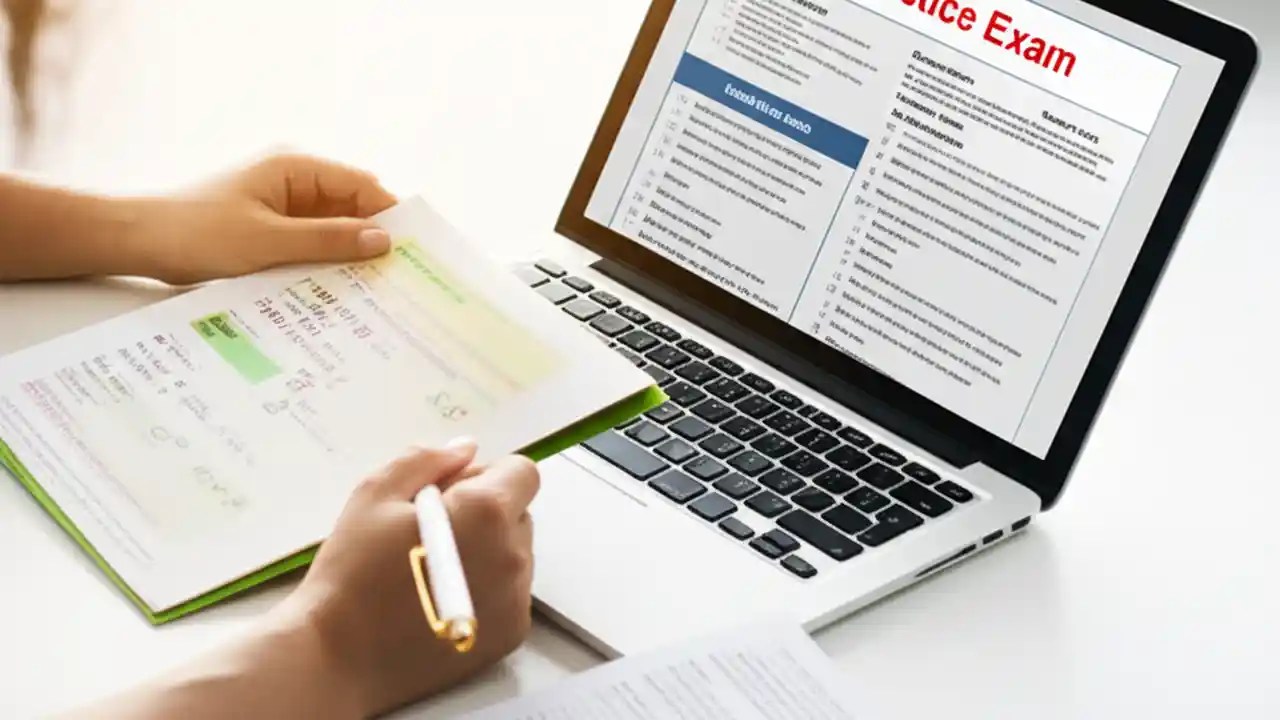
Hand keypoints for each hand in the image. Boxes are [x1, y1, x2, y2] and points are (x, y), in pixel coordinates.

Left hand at [125, 153, 397, 284]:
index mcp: (294, 167)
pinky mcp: (268, 226)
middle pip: (351, 206)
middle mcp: (292, 179)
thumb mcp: (267, 242)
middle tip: (396, 279)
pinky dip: (323, 261)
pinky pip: (310, 241)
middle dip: (372, 239)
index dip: (390, 216)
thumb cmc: (195, 233)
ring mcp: (280, 203)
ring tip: (370, 290)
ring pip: (332, 228)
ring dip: (346, 255)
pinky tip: (334, 289)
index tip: (413, 252)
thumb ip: (327, 240)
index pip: (362, 185)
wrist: (135, 240)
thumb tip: (382, 241)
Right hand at [280, 442, 539, 716]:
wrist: (337, 658)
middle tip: (432, 532)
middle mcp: (514, 554)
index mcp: (486, 512)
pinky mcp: (511, 634)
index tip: (450, 493)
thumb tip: (467, 448)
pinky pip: (511, 593)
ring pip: (516, 554)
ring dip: (487, 551)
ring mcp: (516, 599)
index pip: (522, 472)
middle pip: (519, 514)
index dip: (486, 476)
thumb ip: (427, 460)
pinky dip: (486, 589)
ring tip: (431, 570)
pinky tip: (441, 599)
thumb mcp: (375, 495)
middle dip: (486, 513)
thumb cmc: (351, 573)